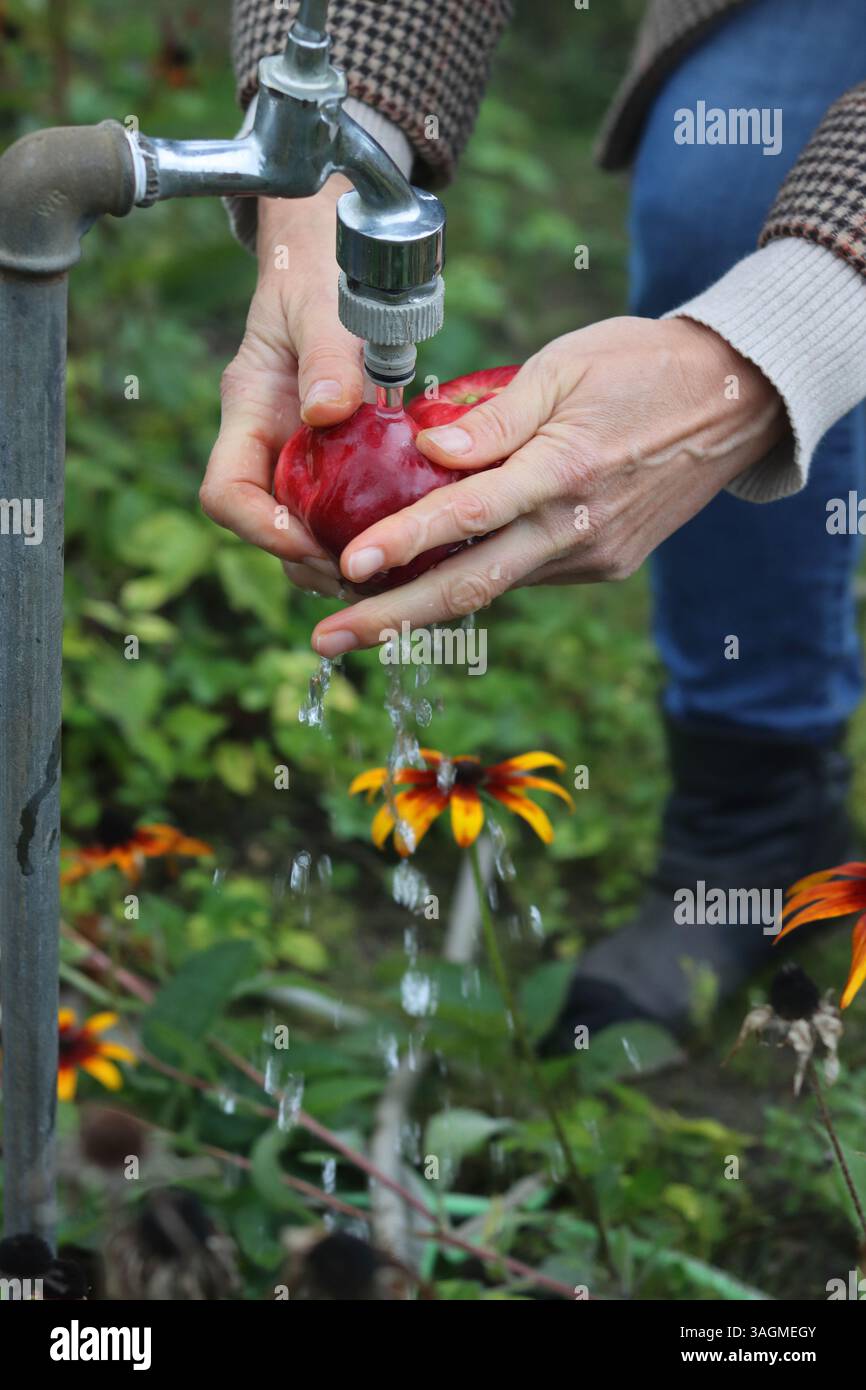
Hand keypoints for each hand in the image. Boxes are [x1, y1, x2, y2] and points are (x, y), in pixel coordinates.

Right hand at [199, 179, 362, 597]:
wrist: (333, 250)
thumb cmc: (322, 271)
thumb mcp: (326, 306)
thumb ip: (329, 357)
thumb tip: (326, 412)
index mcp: (249, 411)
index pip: (225, 494)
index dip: (261, 530)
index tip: (312, 542)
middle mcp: (267, 440)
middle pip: (264, 526)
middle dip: (306, 559)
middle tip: (365, 574)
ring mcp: (298, 450)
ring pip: (301, 526)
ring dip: (337, 555)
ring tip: (389, 569)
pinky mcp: (333, 454)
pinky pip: (338, 507)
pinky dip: (363, 529)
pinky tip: (404, 536)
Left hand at [310, 316, 784, 655]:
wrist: (736, 404)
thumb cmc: (642, 366)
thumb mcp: (566, 365)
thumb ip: (495, 415)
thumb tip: (430, 452)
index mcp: (565, 470)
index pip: (469, 516)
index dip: (405, 545)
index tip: (347, 567)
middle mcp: (576, 529)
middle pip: (470, 587)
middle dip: (391, 620)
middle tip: (325, 641)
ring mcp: (591, 557)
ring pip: (494, 587)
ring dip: (423, 605)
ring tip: (354, 616)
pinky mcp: (601, 565)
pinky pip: (524, 573)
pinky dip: (473, 578)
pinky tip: (425, 582)